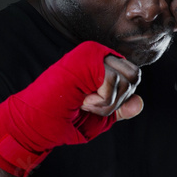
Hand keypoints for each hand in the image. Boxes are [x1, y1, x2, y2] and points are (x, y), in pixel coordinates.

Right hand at [0, 41, 141, 176]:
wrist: (36, 124)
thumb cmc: (61, 121)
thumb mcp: (98, 119)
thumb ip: (119, 109)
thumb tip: (140, 102)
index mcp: (98, 64)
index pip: (132, 77)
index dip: (119, 99)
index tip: (92, 105)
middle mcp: (96, 53)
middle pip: (135, 76)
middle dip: (118, 100)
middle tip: (90, 105)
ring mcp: (91, 52)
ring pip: (127, 79)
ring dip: (107, 103)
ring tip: (83, 103)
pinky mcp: (86, 57)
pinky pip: (114, 82)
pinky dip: (101, 101)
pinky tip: (80, 100)